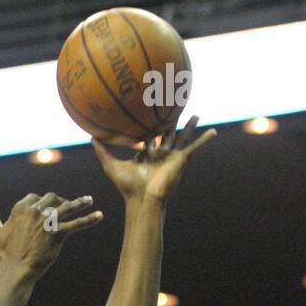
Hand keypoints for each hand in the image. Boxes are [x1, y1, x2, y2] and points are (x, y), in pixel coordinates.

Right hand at [0, 190, 102, 278]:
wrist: (14, 272)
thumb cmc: (3, 255)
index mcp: (20, 208)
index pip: (35, 198)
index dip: (41, 203)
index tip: (45, 210)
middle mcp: (34, 211)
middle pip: (52, 198)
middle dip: (59, 201)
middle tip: (66, 207)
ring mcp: (47, 221)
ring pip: (67, 207)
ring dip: (80, 203)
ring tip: (89, 200)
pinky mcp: (57, 233)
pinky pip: (76, 224)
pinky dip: (89, 219)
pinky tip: (100, 216)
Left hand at [92, 116, 215, 202]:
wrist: (143, 199)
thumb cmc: (127, 187)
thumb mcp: (111, 165)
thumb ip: (102, 151)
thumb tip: (91, 136)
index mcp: (146, 155)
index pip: (148, 137)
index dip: (148, 126)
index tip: (148, 112)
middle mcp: (159, 155)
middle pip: (166, 134)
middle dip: (169, 122)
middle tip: (172, 106)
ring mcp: (171, 157)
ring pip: (181, 137)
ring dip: (188, 127)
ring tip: (195, 115)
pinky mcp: (181, 160)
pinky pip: (195, 148)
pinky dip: (204, 140)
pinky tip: (214, 132)